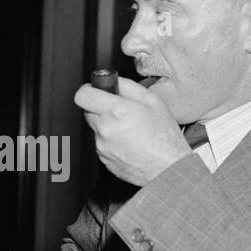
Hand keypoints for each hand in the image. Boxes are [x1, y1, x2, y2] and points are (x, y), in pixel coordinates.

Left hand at [73, 76, 190, 185]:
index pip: (82, 95)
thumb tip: (114, 81)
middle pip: (88, 111)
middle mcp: (105, 129)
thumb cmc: (165, 138)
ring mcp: (102, 146)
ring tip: (130, 129)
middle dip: (100, 107)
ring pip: (96, 128)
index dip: (89, 90)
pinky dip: (112, 141)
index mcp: (116, 111)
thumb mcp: (153, 102)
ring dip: (107, 125)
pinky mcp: (104, 159)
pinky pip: (102, 144)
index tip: (96, 89)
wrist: (168, 169)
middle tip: (120, 110)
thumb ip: (129, 86)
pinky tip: (129, 143)